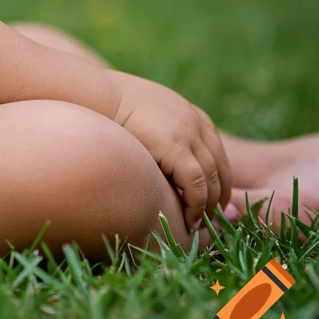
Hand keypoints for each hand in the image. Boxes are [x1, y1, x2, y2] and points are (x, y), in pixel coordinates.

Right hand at [106, 70, 232, 230]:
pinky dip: (196, 205)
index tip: (213, 202)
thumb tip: (164, 161)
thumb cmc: (114, 107)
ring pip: (211, 180)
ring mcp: (189, 134)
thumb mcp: (150, 117)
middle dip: (218, 197)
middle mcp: (196, 123)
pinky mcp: (177, 148)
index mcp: (192, 115)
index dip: (218, 181)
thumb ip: (165, 135)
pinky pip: (196, 185)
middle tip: (211, 220)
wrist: (98, 93)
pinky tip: (188, 219)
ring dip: (207, 206)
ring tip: (199, 225)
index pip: (217, 154)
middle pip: (220, 168)